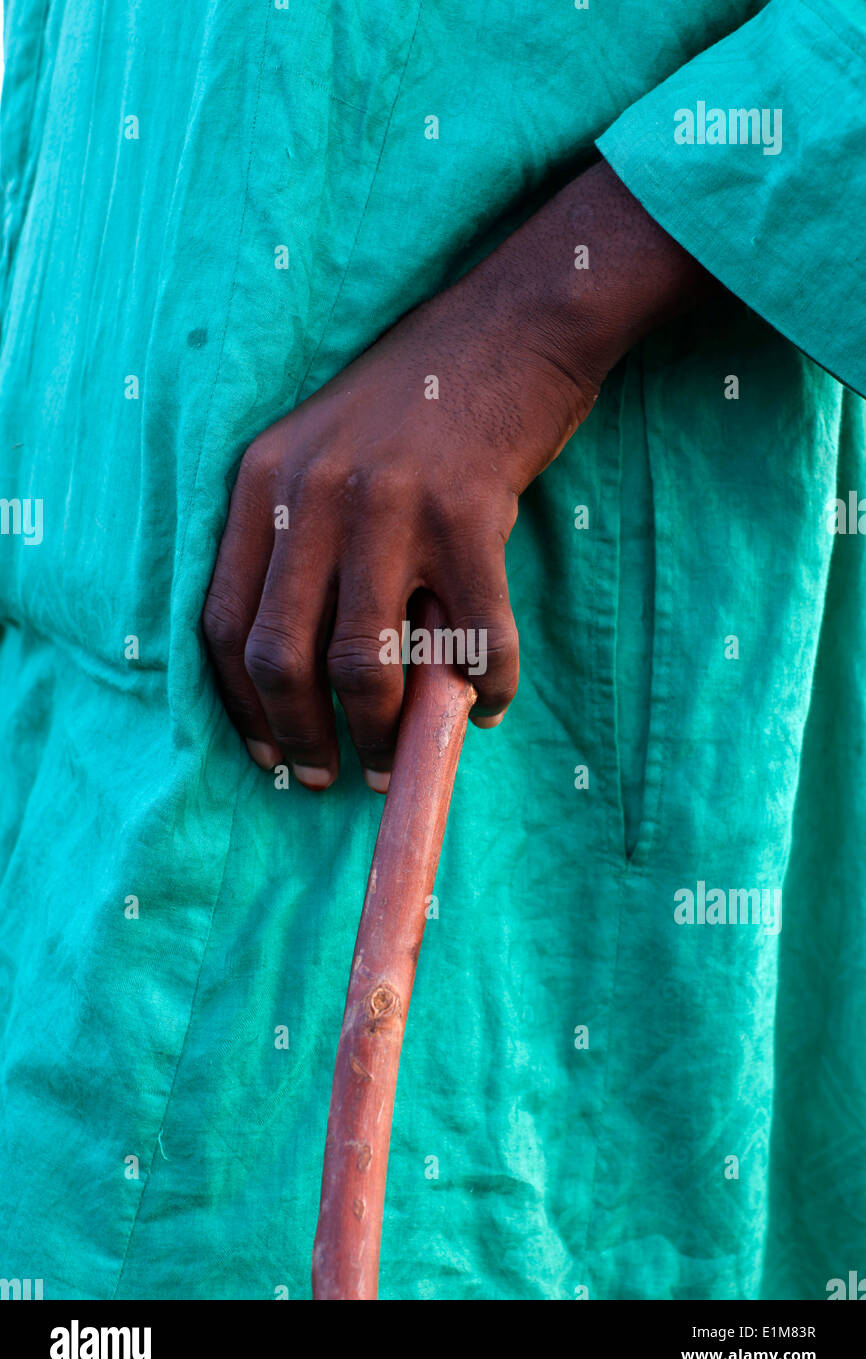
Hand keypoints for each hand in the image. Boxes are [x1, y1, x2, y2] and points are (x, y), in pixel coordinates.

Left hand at [203, 161, 713, 789]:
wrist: (509, 326)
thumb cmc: (417, 403)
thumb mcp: (327, 458)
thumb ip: (306, 548)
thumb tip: (316, 678)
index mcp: (262, 483)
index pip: (221, 619)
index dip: (239, 702)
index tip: (263, 751)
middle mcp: (311, 494)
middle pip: (279, 654)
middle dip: (297, 736)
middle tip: (323, 777)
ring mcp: (388, 503)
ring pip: (361, 662)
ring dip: (378, 731)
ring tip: (396, 761)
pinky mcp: (467, 513)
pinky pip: (472, 636)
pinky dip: (485, 687)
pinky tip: (488, 705)